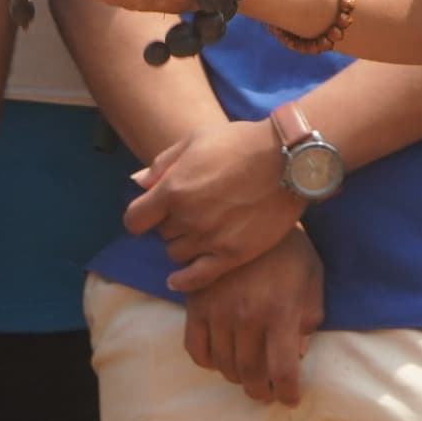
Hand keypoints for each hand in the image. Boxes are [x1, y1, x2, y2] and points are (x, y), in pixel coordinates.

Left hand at [130, 116, 305, 292]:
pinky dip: (184, 281)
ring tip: (198, 233)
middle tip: (188, 214)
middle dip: (168, 224)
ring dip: (182, 245)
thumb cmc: (240, 143)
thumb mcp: (195, 140)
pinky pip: (197, 278)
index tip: (148, 215)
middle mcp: (187, 217)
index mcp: (173, 189)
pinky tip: (177, 280)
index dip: (140, 216)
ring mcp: (209, 238)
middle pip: (161, 234)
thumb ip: (162, 164)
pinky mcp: (232, 254)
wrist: (287, 160)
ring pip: (177, 254)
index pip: (135, 219)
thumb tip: (137, 184)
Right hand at [182, 228, 323, 404]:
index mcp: (280, 313)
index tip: (290, 398)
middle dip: (261, 391)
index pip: (282, 371)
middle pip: (250, 374)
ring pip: (223, 365)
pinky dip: (208, 361)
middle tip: (267, 392)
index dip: (287, 392)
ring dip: (237, 377)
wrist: (252, 212)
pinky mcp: (197, 304)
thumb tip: (296, 354)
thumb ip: (308, 320)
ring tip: (247, 375)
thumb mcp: (312, 281)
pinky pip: (196, 348)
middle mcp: (247, 317)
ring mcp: (218, 312)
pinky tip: (220, 358)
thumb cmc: (290, 250)